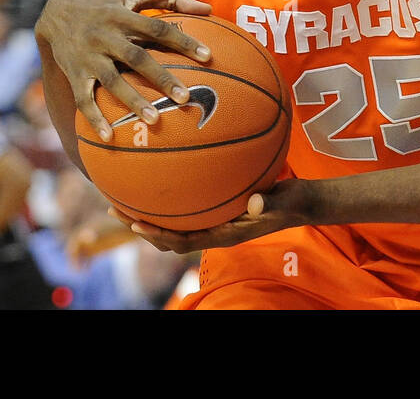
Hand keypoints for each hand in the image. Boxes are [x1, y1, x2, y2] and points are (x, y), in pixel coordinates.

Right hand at [35, 0, 212, 140]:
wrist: (55, 9)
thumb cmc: (106, 2)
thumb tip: (209, 7)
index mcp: (122, 15)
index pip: (158, 28)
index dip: (182, 41)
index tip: (208, 56)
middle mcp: (105, 35)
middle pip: (136, 58)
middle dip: (161, 78)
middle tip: (185, 98)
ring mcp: (88, 56)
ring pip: (112, 81)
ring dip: (133, 100)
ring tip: (155, 120)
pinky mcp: (74, 73)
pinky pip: (83, 99)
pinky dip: (94, 118)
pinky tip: (109, 137)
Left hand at [107, 179, 314, 253]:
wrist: (304, 203)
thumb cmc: (295, 202)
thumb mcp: (285, 200)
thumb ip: (269, 201)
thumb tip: (254, 202)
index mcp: (226, 235)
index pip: (183, 241)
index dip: (157, 235)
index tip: (134, 224)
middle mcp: (216, 232)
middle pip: (169, 237)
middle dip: (141, 225)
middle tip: (114, 208)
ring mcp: (218, 222)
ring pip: (176, 224)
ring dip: (150, 215)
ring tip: (126, 197)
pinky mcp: (222, 211)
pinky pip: (190, 209)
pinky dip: (172, 200)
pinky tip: (164, 178)